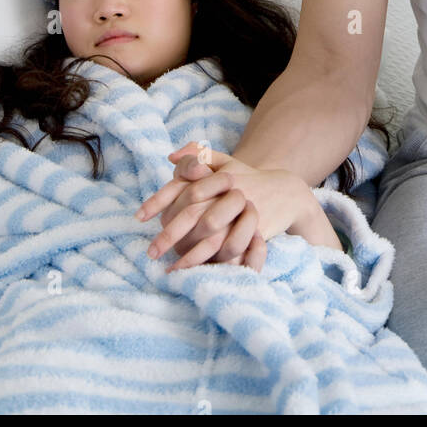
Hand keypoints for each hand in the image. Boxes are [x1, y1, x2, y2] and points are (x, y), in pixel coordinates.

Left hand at [135, 142, 306, 272]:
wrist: (286, 192)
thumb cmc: (247, 179)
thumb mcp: (225, 162)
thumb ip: (198, 155)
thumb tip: (170, 158)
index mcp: (219, 174)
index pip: (183, 187)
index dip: (159, 201)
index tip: (139, 217)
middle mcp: (230, 191)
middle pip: (193, 213)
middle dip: (170, 234)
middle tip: (151, 251)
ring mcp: (243, 212)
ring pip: (210, 235)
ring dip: (188, 255)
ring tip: (169, 268)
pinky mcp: (254, 231)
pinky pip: (228, 250)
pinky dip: (211, 262)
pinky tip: (195, 271)